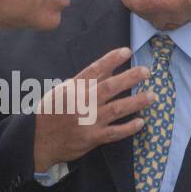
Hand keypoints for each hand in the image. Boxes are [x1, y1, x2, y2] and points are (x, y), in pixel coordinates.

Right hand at [33, 47, 154, 171]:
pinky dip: (129, 127)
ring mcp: (88, 121)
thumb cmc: (50, 114)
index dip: (111, 59)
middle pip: (110, 87)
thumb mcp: (60, 93)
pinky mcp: (92, 138)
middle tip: (146, 71)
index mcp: (73, 89)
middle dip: (130, 78)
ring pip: (117, 109)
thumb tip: (106, 71)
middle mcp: (82, 102)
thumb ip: (81, 83)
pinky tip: (141, 122)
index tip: (126, 51)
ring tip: (152, 95)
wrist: (38, 140)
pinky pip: (115, 132)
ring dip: (136, 101)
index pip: (95, 69)